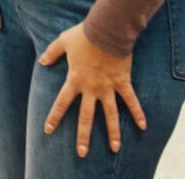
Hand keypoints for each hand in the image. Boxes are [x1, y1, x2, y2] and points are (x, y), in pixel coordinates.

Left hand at [40, 23, 145, 157]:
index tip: (48, 130)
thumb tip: (41, 61)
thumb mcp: (63, 41)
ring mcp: (108, 87)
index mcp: (75, 80)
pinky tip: (143, 126)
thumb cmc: (84, 35)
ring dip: (113, 132)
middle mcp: (91, 88)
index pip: (62, 103)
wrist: (106, 30)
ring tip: (115, 149)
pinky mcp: (122, 82)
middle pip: (86, 116)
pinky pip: (131, 101)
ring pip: (110, 115)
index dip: (55, 117)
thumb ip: (52, 52)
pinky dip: (138, 113)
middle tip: (82, 153)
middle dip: (83, 135)